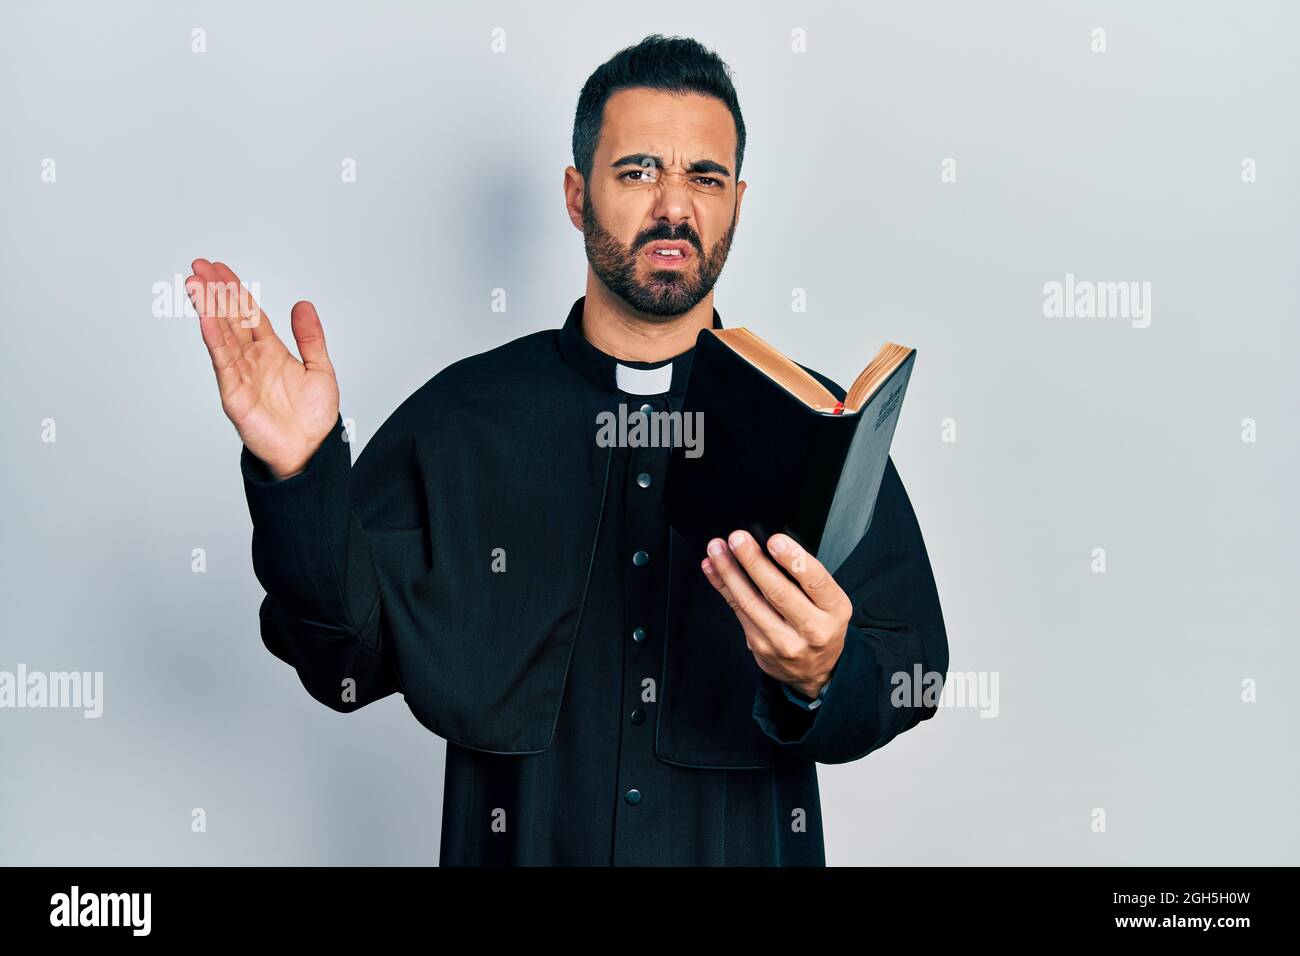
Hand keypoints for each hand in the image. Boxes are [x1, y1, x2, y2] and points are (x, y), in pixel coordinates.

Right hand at [186, 259, 339, 478]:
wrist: (311, 452)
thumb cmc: (313, 418)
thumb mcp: (320, 369)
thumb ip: (310, 337)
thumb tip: (303, 304)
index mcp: (270, 351)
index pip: (248, 313)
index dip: (234, 290)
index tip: (219, 268)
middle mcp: (251, 360)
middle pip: (229, 318)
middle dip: (215, 292)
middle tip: (199, 266)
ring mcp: (240, 375)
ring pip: (221, 335)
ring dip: (208, 310)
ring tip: (195, 284)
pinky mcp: (234, 394)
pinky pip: (223, 364)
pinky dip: (214, 341)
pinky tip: (206, 320)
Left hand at [701, 531, 849, 698]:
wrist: (816, 671)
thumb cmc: (821, 626)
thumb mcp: (830, 603)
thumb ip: (806, 579)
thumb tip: (768, 547)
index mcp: (834, 610)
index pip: (816, 581)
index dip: (793, 559)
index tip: (774, 540)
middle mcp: (811, 629)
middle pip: (778, 591)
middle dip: (753, 561)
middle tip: (738, 539)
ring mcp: (783, 641)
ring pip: (750, 602)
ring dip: (729, 572)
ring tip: (717, 550)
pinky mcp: (759, 646)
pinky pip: (737, 611)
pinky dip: (722, 586)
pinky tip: (713, 569)